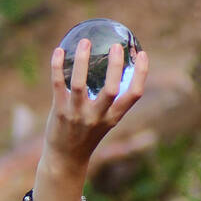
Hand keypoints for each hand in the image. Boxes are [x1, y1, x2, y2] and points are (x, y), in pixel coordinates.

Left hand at [42, 38, 147, 169]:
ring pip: (80, 84)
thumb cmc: (86, 135)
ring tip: (85, 42)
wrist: (64, 159)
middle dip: (115, 66)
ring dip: (82, 60)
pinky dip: (58, 67)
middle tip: (115, 45)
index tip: (143, 53)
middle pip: (111, 89)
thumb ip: (111, 102)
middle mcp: (97, 117)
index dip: (142, 73)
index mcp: (113, 118)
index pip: (134, 95)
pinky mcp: (58, 112)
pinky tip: (59, 51)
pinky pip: (58, 85)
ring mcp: (76, 115)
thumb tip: (117, 70)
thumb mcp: (104, 122)